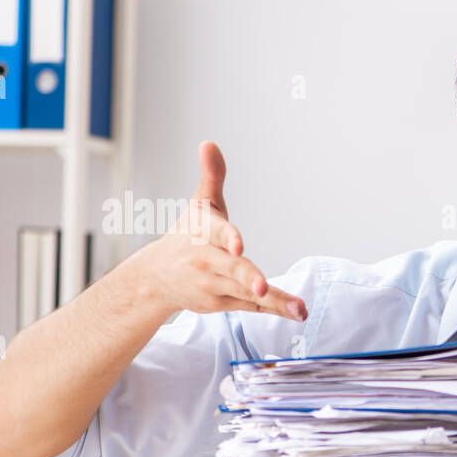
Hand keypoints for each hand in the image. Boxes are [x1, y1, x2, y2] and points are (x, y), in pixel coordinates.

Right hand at [132, 141, 307, 322]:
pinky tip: (296, 313)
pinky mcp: (221, 303)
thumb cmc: (187, 235)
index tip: (238, 245)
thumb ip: (212, 176)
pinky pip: (251, 307)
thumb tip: (209, 143)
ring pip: (246, 293)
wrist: (156, 277)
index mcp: (203, 233)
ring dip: (274, 300)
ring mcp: (213, 285)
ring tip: (300, 309)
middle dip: (248, 277)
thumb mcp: (200, 205)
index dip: (229, 238)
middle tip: (261, 287)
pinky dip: (274, 309)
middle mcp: (207, 261)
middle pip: (233, 269)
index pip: (218, 233)